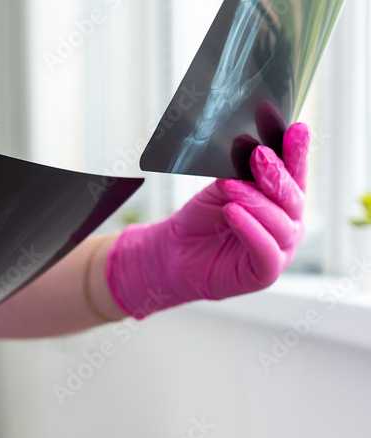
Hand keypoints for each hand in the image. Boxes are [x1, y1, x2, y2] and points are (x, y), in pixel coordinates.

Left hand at [106, 122, 309, 318]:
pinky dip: (249, 229)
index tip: (297, 129)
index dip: (297, 152)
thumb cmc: (201, 218)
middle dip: (275, 174)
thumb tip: (253, 149)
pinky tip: (232, 212)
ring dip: (255, 201)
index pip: (295, 173)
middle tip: (258, 155)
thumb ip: (241, 174)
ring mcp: (281, 249)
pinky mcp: (266, 272)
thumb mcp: (222, 189)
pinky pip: (264, 249)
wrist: (175, 252)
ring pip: (278, 222)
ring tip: (231, 186)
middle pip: (291, 197)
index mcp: (283, 199)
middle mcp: (289, 223)